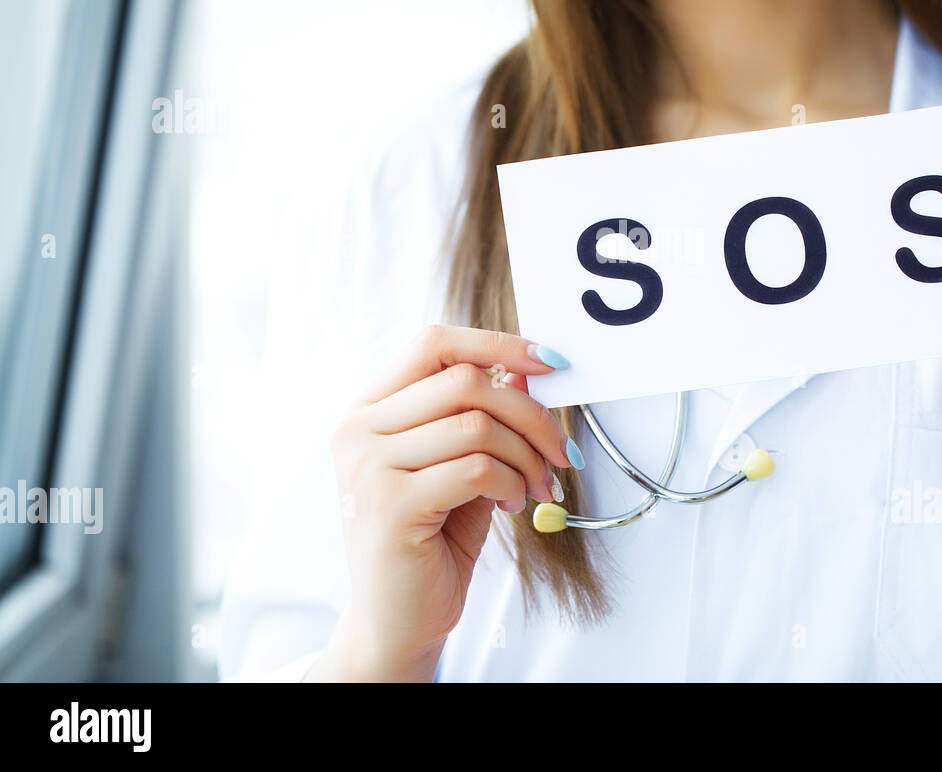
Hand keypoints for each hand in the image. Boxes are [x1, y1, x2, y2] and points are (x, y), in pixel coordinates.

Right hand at [309, 325, 577, 681]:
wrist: (398, 619)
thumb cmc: (431, 540)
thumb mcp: (462, 465)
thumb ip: (483, 416)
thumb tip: (526, 369)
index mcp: (369, 408)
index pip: (434, 343)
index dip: (498, 344)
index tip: (550, 363)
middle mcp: (358, 429)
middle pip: (466, 382)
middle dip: (531, 413)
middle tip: (561, 451)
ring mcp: (368, 466)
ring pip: (477, 425)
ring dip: (526, 457)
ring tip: (535, 488)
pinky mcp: (391, 505)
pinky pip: (476, 469)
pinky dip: (511, 484)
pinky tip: (512, 506)